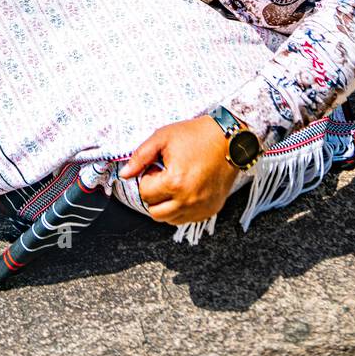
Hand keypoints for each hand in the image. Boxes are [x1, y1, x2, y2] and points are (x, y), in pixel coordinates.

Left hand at [119, 115, 241, 224]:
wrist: (230, 139)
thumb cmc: (196, 135)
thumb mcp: (163, 137)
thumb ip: (140, 156)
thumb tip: (124, 174)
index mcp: (175, 182)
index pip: (145, 193)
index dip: (146, 177)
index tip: (156, 167)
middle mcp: (188, 200)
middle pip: (154, 212)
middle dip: (153, 195)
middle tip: (162, 177)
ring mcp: (201, 208)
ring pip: (169, 219)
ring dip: (166, 205)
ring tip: (174, 183)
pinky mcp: (211, 210)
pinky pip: (187, 219)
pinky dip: (181, 208)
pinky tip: (186, 190)